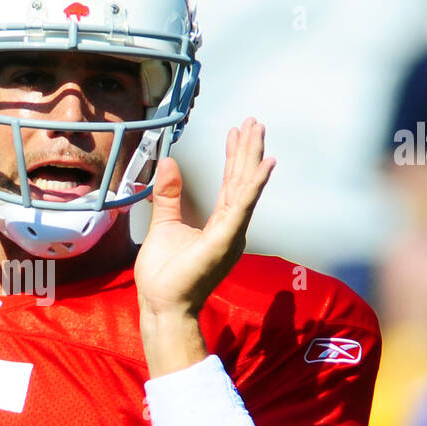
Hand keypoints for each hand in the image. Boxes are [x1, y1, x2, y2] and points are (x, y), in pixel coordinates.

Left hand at [135, 117, 275, 318]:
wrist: (161, 304)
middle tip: (253, 122)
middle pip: (242, 181)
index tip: (236, 133)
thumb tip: (169, 162)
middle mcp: (230, 227)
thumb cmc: (164, 275)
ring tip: (258, 131)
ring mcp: (231, 233)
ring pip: (245, 188)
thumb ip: (169, 195)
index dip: (234, 157)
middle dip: (248, 150)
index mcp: (219, 224)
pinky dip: (254, 185)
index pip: (230, 184)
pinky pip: (242, 208)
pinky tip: (264, 165)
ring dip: (253, 158)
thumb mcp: (163, 224)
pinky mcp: (225, 240)